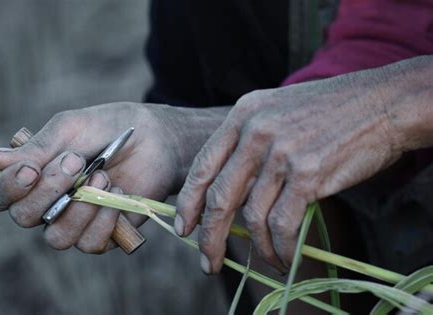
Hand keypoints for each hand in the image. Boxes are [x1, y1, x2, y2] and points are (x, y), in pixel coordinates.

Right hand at [0, 102, 226, 252]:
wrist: (156, 138)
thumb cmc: (110, 128)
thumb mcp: (71, 128)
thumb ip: (37, 148)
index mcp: (36, 176)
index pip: (1, 195)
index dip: (8, 188)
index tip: (30, 169)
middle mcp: (51, 203)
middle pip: (24, 218)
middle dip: (49, 191)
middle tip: (77, 161)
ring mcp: (78, 221)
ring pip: (57, 238)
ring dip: (79, 207)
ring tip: (103, 176)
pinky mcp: (105, 233)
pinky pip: (91, 243)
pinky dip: (104, 219)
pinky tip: (117, 193)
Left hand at [175, 66, 410, 273]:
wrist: (380, 103)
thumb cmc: (329, 111)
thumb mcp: (276, 112)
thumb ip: (249, 143)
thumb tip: (231, 193)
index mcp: (243, 114)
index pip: (202, 166)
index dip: (188, 203)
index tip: (182, 228)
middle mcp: (256, 131)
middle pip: (219, 196)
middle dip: (209, 237)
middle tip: (208, 263)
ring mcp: (281, 152)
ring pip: (251, 215)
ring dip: (255, 248)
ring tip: (264, 260)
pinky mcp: (308, 174)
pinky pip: (282, 224)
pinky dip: (281, 247)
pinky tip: (284, 256)